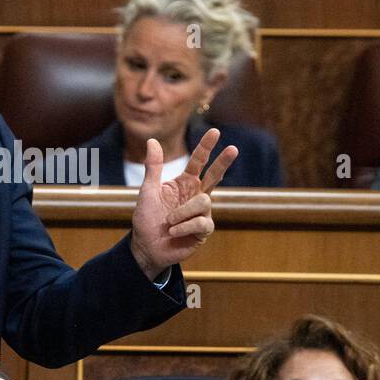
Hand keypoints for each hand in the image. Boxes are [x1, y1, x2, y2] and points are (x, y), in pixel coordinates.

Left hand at [130, 128, 236, 280]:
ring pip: (204, 202)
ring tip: (169, 221)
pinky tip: (174, 231)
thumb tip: (152, 141)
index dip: (206, 147)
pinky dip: (184, 226)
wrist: (146, 247)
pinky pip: (201, 222)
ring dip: (183, 211)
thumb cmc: (147, 219)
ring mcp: (202, 213)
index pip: (198, 161)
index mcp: (185, 183)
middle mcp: (196, 195)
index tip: (215, 132)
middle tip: (233, 148)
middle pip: (215, 175)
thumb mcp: (147, 191)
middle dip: (223, 162)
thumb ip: (153, 167)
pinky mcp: (204, 231)